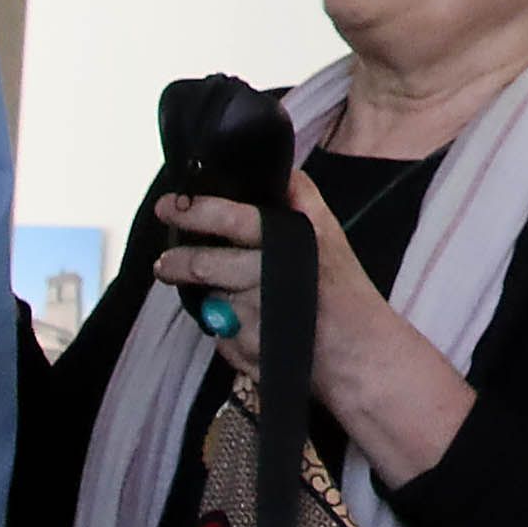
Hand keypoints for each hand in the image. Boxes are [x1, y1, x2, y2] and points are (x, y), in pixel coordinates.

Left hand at [153, 175, 464, 479]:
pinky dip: (228, 333)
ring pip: (208, 301)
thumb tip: (278, 171)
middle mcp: (270, 278)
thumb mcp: (331, 236)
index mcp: (291, 243)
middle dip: (177, 263)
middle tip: (165, 264)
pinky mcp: (247, 351)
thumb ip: (302, 199)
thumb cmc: (347, 295)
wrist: (362, 355)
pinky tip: (251, 330)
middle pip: (204, 264)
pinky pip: (221, 337)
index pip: (232, 219)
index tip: (168, 206)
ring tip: (216, 297)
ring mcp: (256, 317)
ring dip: (207, 299)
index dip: (195, 211)